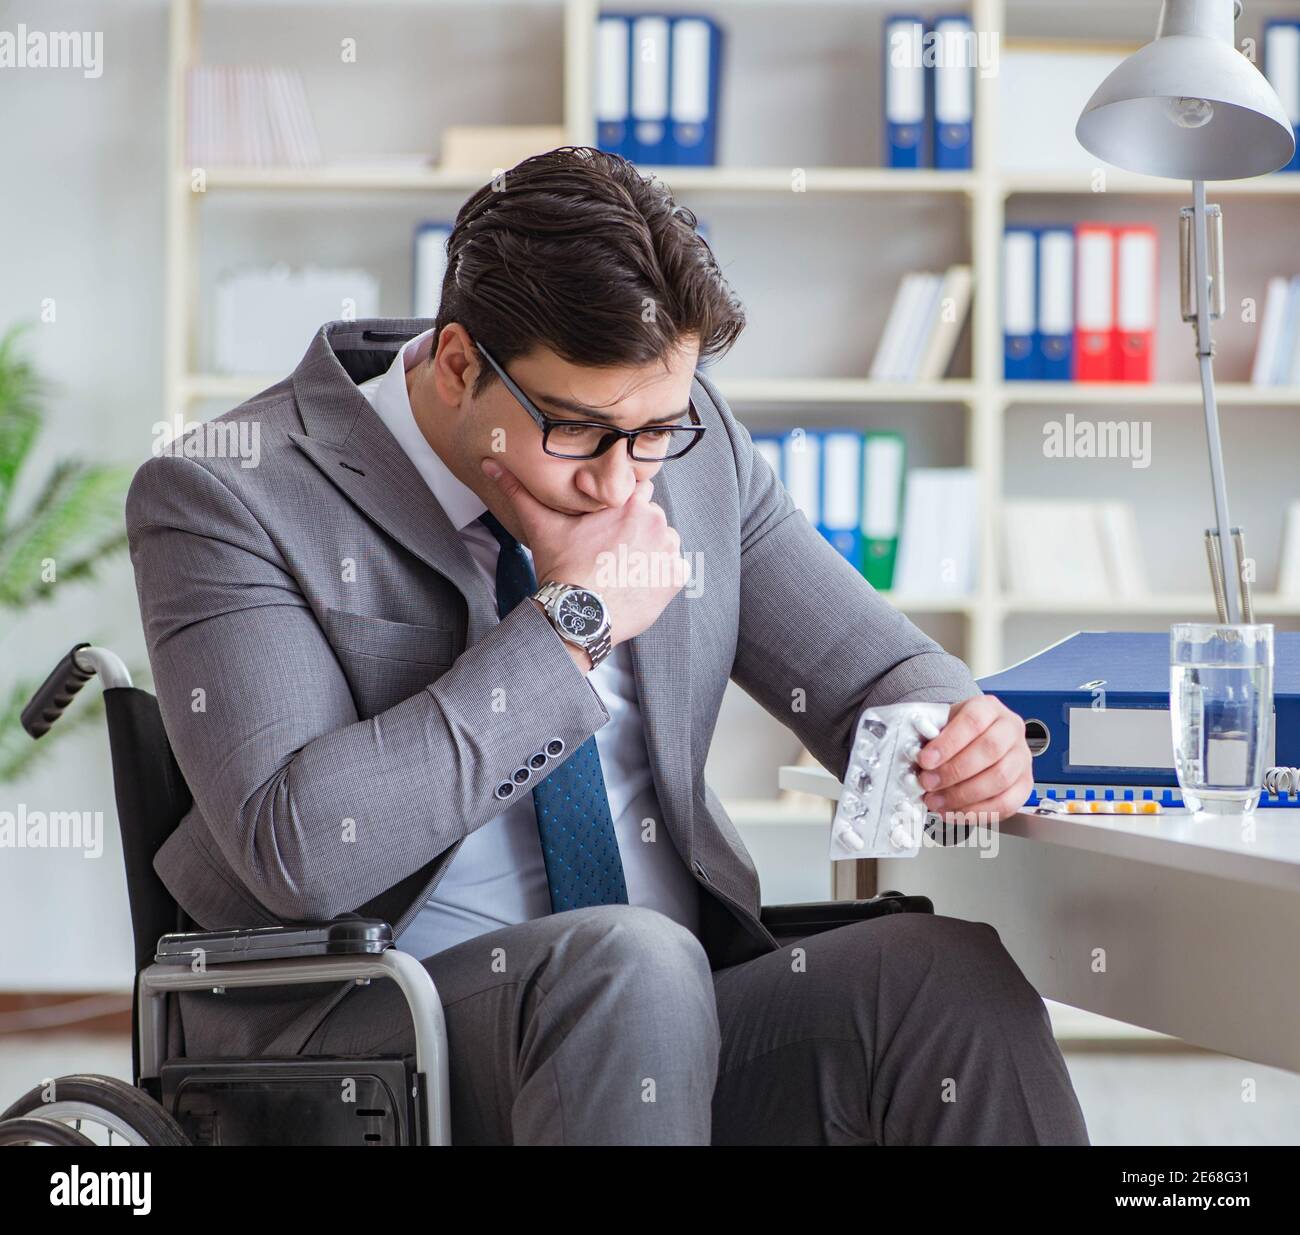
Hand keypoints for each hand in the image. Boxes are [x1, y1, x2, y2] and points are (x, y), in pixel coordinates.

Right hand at [480, 459, 688, 646]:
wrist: (578, 617)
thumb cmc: (561, 570)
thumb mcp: (542, 526)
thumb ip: (519, 490)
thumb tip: (490, 463)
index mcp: (627, 501)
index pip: (636, 490)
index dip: (621, 506)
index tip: (608, 524)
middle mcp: (655, 520)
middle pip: (650, 516)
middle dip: (636, 529)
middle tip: (610, 551)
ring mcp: (669, 550)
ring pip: (664, 541)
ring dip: (650, 551)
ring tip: (622, 569)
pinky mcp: (676, 577)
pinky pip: (673, 569)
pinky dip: (659, 576)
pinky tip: (635, 584)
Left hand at [916, 695, 1032, 821]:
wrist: (974, 737)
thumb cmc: (956, 732)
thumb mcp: (941, 723)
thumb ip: (929, 737)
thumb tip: (914, 758)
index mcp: (989, 707)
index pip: (972, 721)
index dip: (948, 743)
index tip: (925, 760)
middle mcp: (1011, 729)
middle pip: (989, 751)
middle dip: (953, 772)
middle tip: (928, 783)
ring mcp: (1021, 757)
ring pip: (999, 779)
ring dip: (963, 795)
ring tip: (936, 801)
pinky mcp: (1025, 784)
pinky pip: (1006, 803)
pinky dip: (977, 812)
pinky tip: (954, 812)